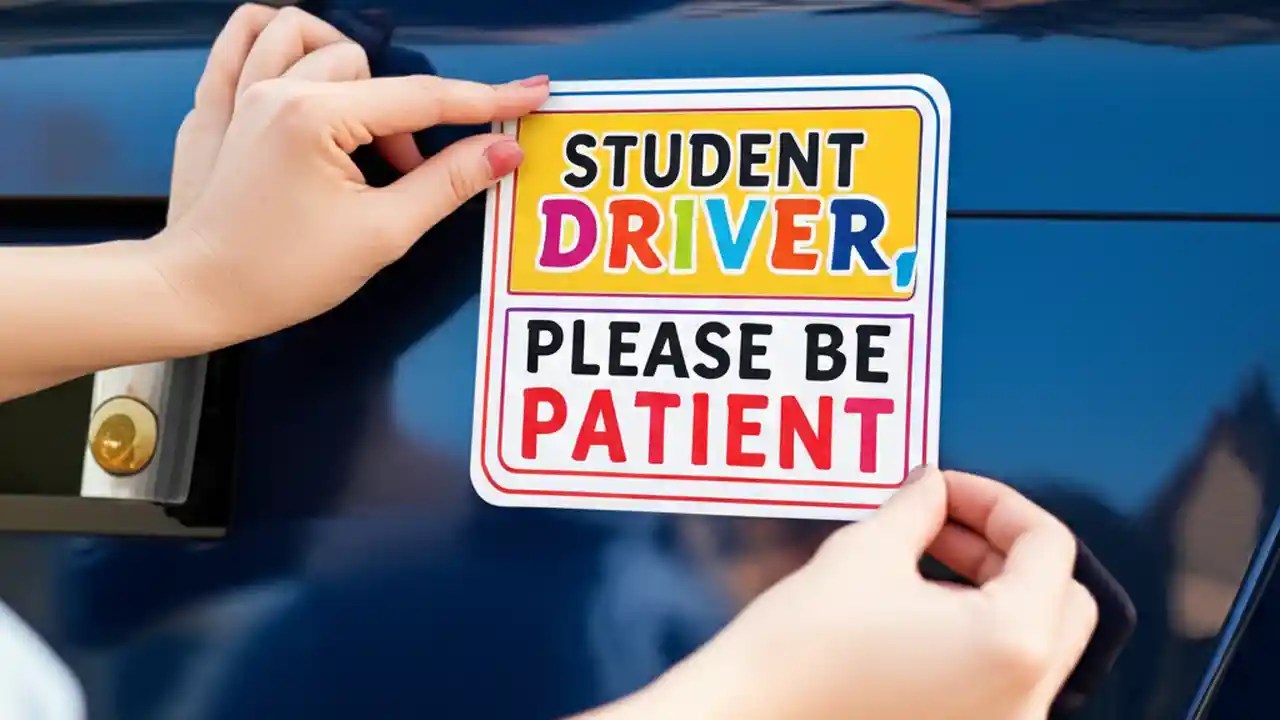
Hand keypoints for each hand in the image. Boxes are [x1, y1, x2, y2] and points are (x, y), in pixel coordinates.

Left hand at [156, 3, 548, 347]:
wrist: (197, 293)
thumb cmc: (281, 273)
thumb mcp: (381, 234)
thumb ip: (446, 184)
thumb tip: (502, 152)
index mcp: (316, 119)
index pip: (421, 99)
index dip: (484, 101)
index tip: (529, 95)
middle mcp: (277, 91)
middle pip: (370, 69)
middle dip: (399, 119)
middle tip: (400, 175)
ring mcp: (243, 92)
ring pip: (313, 38)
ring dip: (348, 70)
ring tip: (355, 126)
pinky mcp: (220, 104)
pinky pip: (246, 37)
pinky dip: (279, 40)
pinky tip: (304, 71)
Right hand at [598, 468, 1097, 719]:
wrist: (750, 716)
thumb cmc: (803, 644)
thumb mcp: (868, 549)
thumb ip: (922, 505)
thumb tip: (936, 486)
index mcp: (1015, 643)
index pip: (1049, 545)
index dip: (995, 500)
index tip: (943, 487)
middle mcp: (1028, 698)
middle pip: (1063, 596)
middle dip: (1006, 546)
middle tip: (942, 521)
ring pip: (1038, 638)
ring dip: (995, 588)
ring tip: (923, 560)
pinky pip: (1007, 677)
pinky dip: (980, 633)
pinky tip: (919, 610)